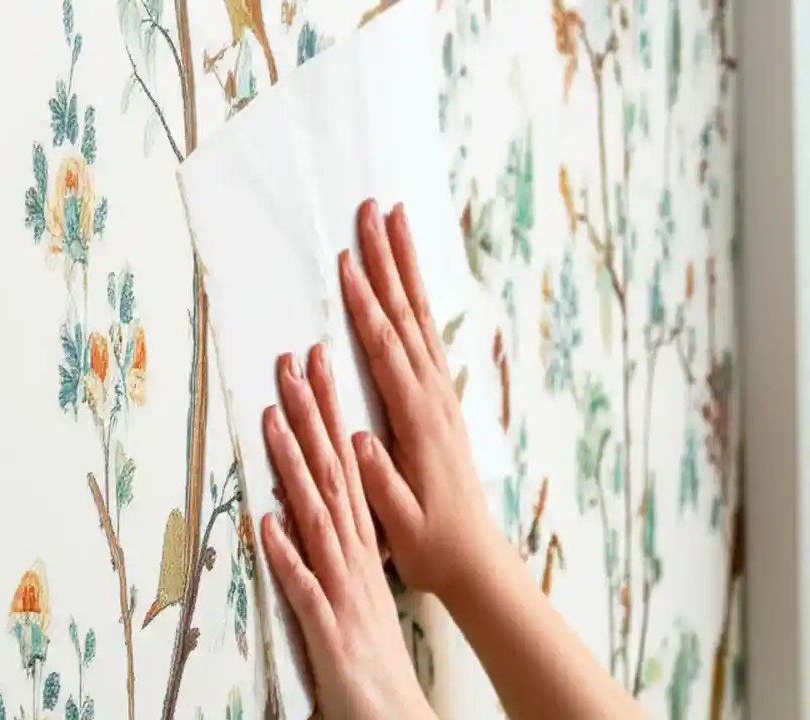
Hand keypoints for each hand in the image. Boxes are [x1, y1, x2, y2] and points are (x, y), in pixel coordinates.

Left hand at [261, 344, 434, 719]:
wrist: (392, 716)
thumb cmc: (366, 651)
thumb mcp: (353, 582)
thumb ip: (334, 538)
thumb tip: (306, 494)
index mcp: (357, 542)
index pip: (342, 464)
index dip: (327, 413)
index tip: (312, 363)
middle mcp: (352, 556)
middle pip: (331, 475)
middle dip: (312, 417)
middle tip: (293, 362)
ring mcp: (341, 590)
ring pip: (317, 517)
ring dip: (294, 467)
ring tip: (272, 418)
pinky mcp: (328, 629)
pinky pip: (304, 587)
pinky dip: (288, 554)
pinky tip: (267, 522)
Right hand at [338, 200, 498, 600]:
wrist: (475, 558)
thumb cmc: (430, 543)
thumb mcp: (400, 523)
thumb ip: (380, 481)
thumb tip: (358, 438)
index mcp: (418, 420)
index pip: (386, 351)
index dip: (365, 307)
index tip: (346, 265)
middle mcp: (435, 396)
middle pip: (408, 315)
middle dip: (388, 261)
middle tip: (374, 211)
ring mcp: (442, 394)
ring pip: (420, 317)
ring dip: (405, 267)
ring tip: (394, 222)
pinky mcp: (442, 400)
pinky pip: (427, 336)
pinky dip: (415, 300)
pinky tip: (406, 282)